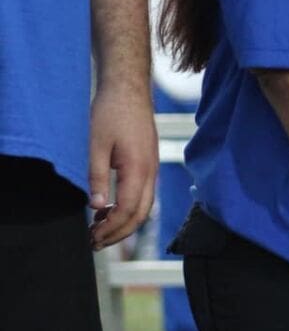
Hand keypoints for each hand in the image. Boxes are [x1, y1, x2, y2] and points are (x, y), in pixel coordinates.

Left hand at [88, 83, 158, 248]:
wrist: (129, 89)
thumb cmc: (111, 112)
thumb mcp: (96, 145)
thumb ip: (97, 177)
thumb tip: (96, 206)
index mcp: (138, 169)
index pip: (128, 210)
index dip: (111, 228)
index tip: (93, 237)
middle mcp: (150, 172)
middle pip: (141, 215)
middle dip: (119, 233)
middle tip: (95, 242)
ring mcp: (152, 168)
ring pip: (145, 207)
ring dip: (124, 223)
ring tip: (100, 229)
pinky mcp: (149, 163)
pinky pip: (144, 195)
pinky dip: (129, 208)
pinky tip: (109, 207)